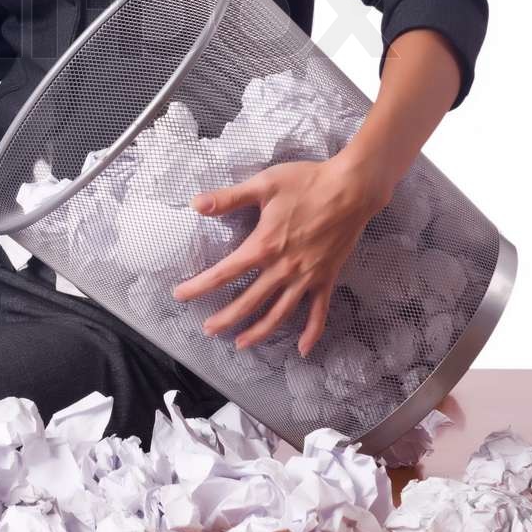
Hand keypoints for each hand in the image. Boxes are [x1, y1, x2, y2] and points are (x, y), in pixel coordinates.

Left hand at [172, 156, 389, 357]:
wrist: (352, 189)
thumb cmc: (307, 182)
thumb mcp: (263, 184)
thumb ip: (228, 197)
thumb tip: (195, 204)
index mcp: (263, 246)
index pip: (224, 273)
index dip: (199, 286)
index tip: (180, 295)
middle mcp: (283, 268)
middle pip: (248, 301)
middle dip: (225, 318)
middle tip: (208, 330)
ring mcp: (306, 277)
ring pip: (279, 313)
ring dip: (259, 331)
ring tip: (241, 343)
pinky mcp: (326, 278)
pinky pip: (318, 311)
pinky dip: (311, 332)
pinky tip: (303, 349)